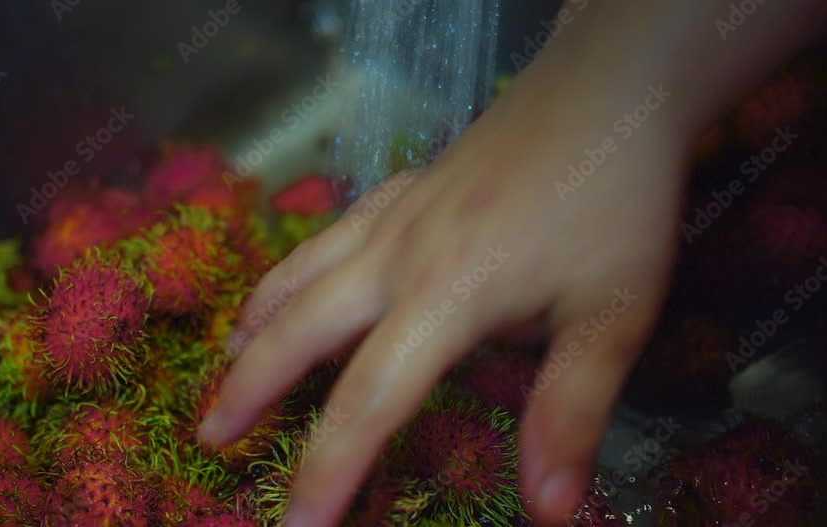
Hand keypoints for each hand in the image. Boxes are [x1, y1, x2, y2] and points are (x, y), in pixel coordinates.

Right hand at [198, 72, 687, 525]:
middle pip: (300, 331)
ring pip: (299, 274)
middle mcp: (399, 258)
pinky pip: (330, 236)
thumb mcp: (612, 316)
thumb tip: (548, 511)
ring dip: (257, 323)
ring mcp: (394, 217)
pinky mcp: (403, 189)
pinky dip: (296, 269)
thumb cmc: (614, 203)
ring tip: (226, 362)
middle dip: (249, 389)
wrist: (607, 92)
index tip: (297, 525)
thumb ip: (570, 412)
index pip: (367, 401)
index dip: (326, 471)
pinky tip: (297, 282)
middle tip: (211, 435)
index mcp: (446, 297)